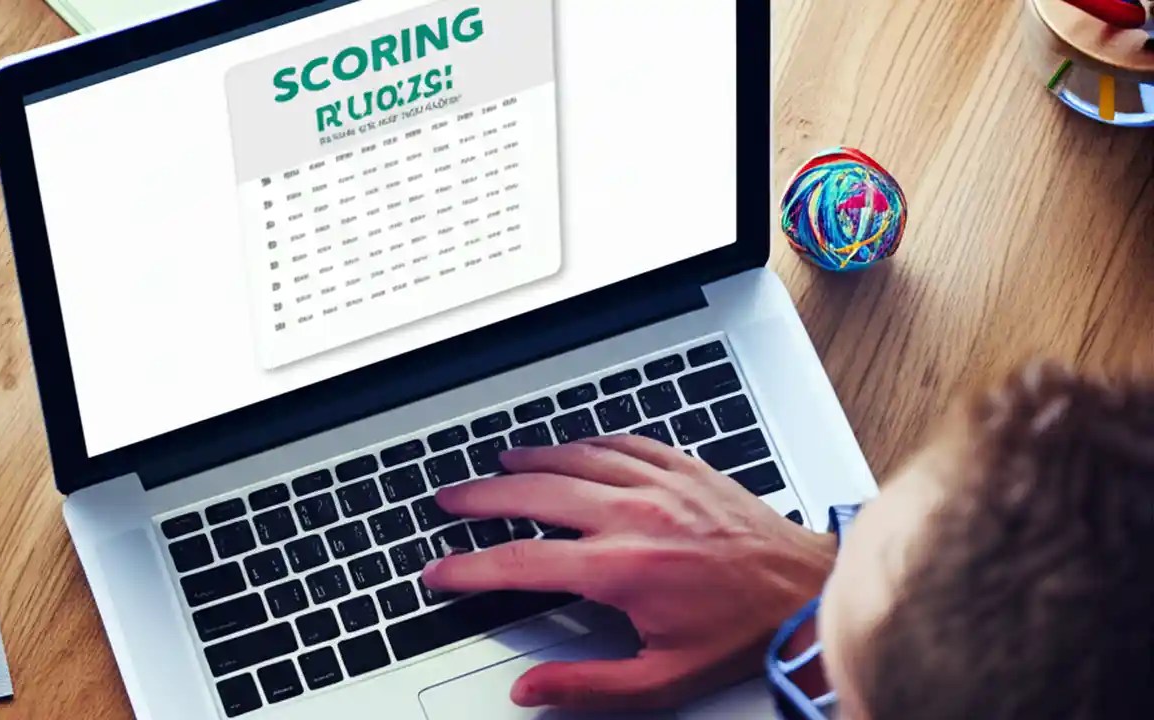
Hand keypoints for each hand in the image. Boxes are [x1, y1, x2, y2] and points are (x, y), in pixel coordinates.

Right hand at [422, 436, 836, 711]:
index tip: (440, 570)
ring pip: (573, 458)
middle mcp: (632, 516)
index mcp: (620, 569)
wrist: (805, 590)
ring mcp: (658, 484)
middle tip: (450, 500)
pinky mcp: (683, 467)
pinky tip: (570, 447)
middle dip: (481, 497)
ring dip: (528, 460)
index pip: (521, 562)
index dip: (469, 568)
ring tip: (498, 465)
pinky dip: (585, 443)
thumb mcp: (662, 679)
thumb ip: (587, 686)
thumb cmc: (739, 632)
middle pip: (534, 494)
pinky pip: (621, 443)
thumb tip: (530, 690)